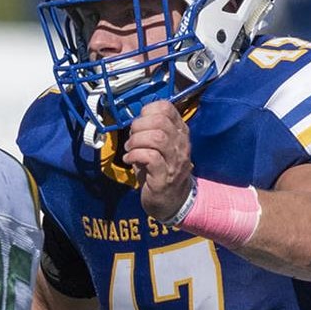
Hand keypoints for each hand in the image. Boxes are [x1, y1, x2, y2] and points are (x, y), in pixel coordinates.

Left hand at [122, 100, 192, 219]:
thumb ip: (150, 131)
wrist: (171, 200)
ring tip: (130, 148)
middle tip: (131, 137)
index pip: (167, 108)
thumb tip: (134, 121)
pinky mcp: (164, 176)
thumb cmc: (160, 171)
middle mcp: (181, 144)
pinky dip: (135, 155)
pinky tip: (129, 159)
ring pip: (157, 138)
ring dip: (137, 140)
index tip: (139, 122)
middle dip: (139, 126)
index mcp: (179, 133)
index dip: (148, 110)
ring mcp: (175, 161)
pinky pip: (151, 157)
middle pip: (161, 122)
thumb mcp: (158, 146)